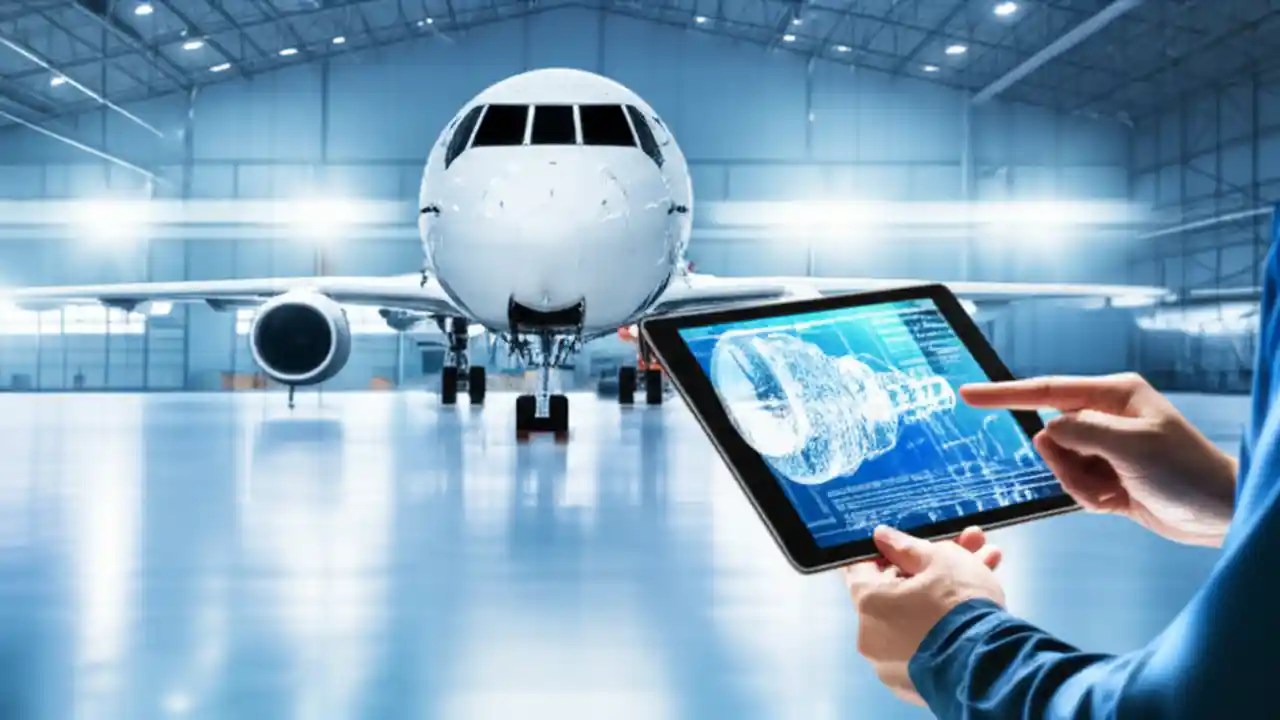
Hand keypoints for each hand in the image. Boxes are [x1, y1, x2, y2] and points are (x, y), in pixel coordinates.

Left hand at [843, 526, 1004, 705]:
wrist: (993, 667)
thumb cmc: (960, 606)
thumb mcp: (940, 562)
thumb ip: (907, 546)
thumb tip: (881, 536)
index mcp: (868, 603)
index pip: (861, 568)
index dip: (885, 550)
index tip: (905, 543)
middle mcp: (871, 637)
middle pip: (900, 589)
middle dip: (933, 565)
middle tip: (966, 545)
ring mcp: (892, 664)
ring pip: (919, 613)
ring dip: (949, 589)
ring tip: (988, 562)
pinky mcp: (916, 684)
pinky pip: (927, 641)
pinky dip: (947, 622)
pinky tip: (983, 600)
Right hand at [961, 373, 1236, 546]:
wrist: (1217, 514)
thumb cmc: (1187, 472)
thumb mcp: (1132, 446)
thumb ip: (1082, 433)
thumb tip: (1046, 431)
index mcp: (1114, 395)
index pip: (1046, 390)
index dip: (1004, 393)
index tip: (968, 394)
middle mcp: (1105, 416)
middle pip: (1051, 436)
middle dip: (1067, 464)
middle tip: (1103, 474)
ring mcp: (1104, 446)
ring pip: (1059, 465)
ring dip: (1080, 485)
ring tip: (1117, 491)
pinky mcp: (1105, 473)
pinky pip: (1073, 485)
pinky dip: (1090, 498)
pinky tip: (1120, 500)